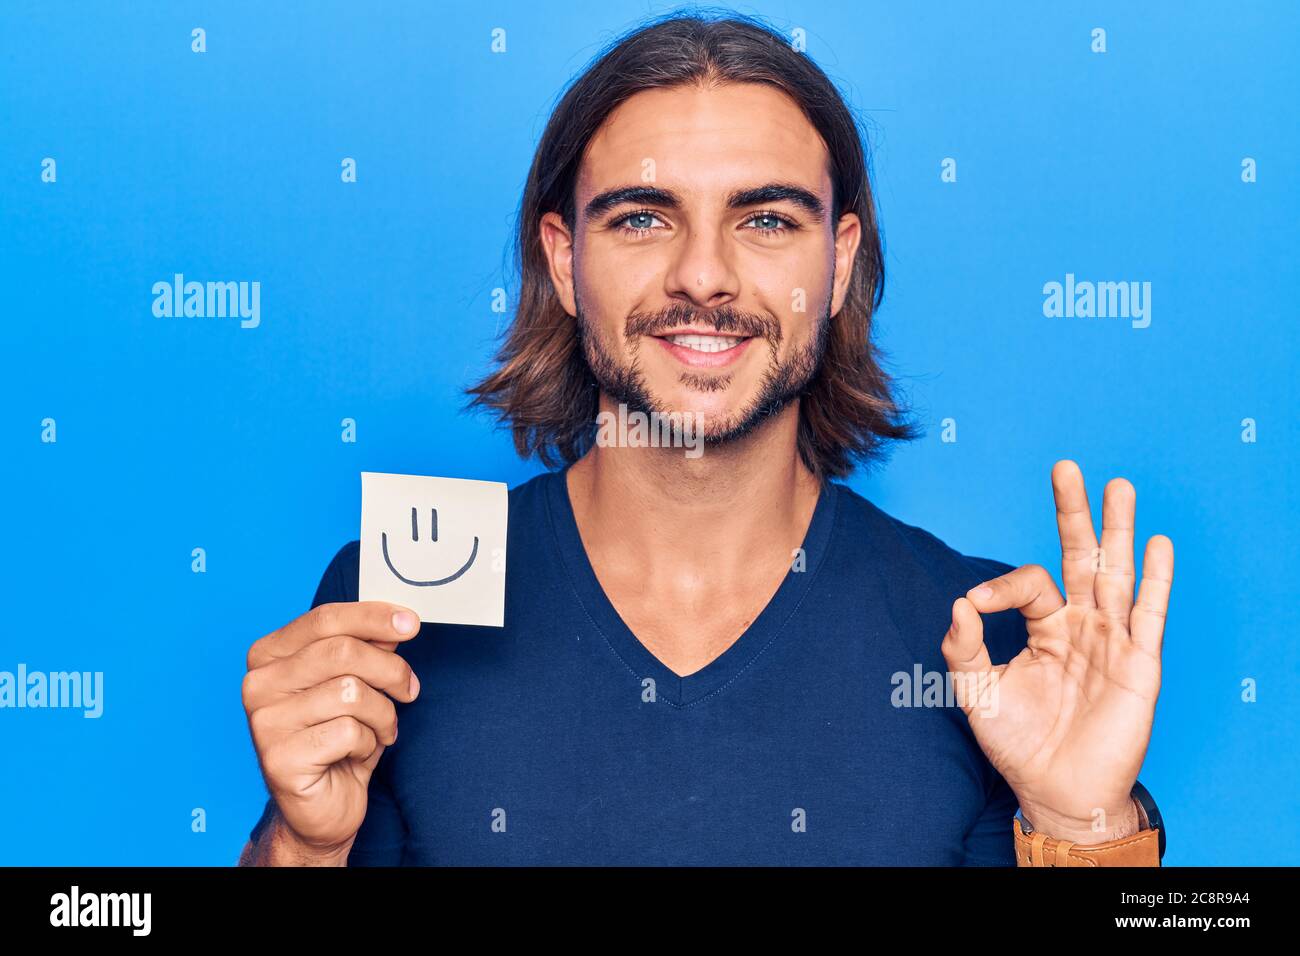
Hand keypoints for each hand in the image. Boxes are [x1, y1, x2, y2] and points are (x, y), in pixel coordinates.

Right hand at [242, 601, 421, 861]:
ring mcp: (264, 722)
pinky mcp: (279, 759)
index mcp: (269, 656)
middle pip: (343, 652)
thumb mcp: (357, 683)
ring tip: (380, 730)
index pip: (325, 619)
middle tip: (409, 690)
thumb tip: (398, 621)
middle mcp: (258, 684)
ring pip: (351, 692)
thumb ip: (368, 648)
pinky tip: (358, 753)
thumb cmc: (339, 739)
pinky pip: (349, 732)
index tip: (411, 623)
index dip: (373, 617)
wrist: (321, 809)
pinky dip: (369, 742)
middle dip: (390, 670)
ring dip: (382, 713)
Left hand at [940, 460, 1172, 844]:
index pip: (1030, 583)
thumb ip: (964, 647)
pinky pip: (1148, 616)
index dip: (1000, 586)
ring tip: (1120, 486)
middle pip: (1081, 557)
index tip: (976, 604)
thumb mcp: (976, 691)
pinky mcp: (1139, 665)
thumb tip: (959, 602)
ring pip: (1116, 575)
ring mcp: (1113, 641)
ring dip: (1119, 531)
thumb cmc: (1018, 741)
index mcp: (1045, 627)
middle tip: (1066, 466)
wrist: (1054, 790)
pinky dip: (1155, 580)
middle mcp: (1081, 625)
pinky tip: (1157, 545)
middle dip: (1075, 513)